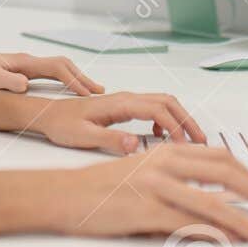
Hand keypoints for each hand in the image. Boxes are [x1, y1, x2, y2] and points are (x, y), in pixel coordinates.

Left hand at [0, 47, 102, 94]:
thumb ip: (7, 80)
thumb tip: (25, 85)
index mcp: (26, 63)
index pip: (58, 70)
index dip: (74, 81)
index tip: (88, 94)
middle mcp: (31, 62)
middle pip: (65, 66)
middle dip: (83, 78)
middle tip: (101, 92)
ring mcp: (30, 65)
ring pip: (62, 68)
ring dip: (78, 78)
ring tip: (92, 91)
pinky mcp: (27, 70)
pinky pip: (54, 73)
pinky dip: (68, 79)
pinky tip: (71, 88)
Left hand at [31, 91, 205, 153]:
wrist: (47, 114)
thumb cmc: (62, 125)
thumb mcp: (84, 136)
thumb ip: (111, 140)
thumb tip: (136, 144)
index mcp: (120, 104)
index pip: (158, 111)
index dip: (176, 128)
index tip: (185, 147)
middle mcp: (125, 98)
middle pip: (167, 102)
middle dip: (187, 120)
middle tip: (200, 141)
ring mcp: (125, 101)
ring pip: (161, 102)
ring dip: (179, 118)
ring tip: (189, 140)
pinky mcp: (122, 107)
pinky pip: (151, 107)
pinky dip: (165, 119)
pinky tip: (159, 136)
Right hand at [53, 143, 247, 242]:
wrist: (65, 195)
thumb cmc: (101, 186)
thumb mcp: (141, 170)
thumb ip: (172, 176)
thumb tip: (204, 194)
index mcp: (165, 151)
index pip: (217, 157)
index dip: (244, 173)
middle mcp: (164, 164)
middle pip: (223, 174)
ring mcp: (156, 187)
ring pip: (211, 202)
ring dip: (241, 220)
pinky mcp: (146, 211)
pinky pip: (189, 224)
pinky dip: (213, 234)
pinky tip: (226, 241)